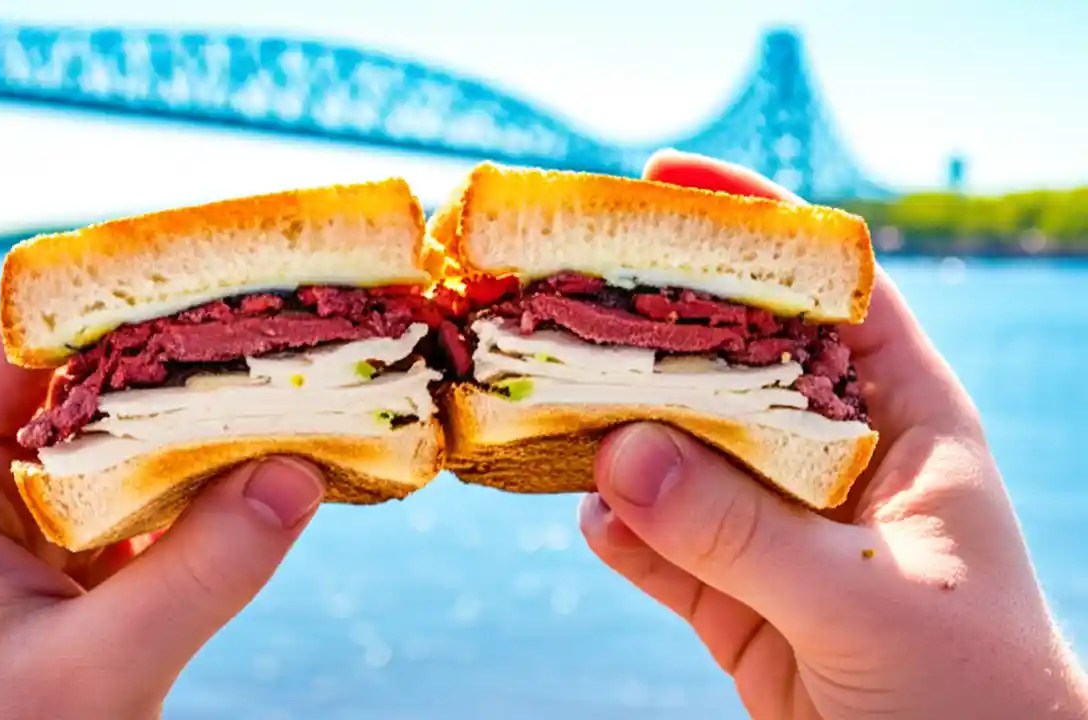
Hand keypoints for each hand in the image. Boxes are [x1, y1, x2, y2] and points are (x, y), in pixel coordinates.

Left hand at [0, 310, 324, 718]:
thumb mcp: (98, 668)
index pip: (12, 350)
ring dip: (204, 409)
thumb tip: (300, 474)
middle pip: (85, 382)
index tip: (192, 255)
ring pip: (130, 437)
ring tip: (286, 371)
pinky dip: (217, 475)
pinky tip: (274, 457)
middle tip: (267, 307)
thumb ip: (199, 575)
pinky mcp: (97, 570)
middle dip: (174, 345)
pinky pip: (162, 496)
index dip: (95, 292)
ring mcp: (49, 529)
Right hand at [579, 150, 1087, 718]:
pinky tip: (586, 514)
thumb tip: (618, 453)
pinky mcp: (733, 598)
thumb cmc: (973, 696)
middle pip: (731, 363)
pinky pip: (659, 547)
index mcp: (905, 424)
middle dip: (653, 330)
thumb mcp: (868, 601)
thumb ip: (741, 532)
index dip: (758, 225)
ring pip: (679, 456)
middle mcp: (833, 460)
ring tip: (541, 402)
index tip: (667, 181)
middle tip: (562, 288)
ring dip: (613, 433)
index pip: (834, 292)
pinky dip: (619, 531)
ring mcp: (775, 529)